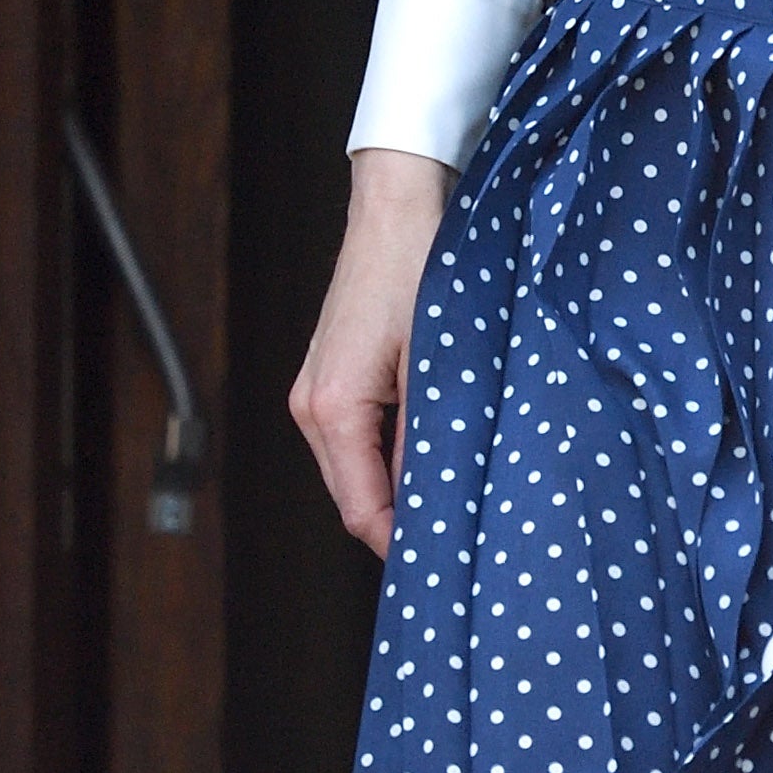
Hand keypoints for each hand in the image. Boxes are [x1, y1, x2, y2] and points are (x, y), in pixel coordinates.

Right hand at [289, 150, 450, 557]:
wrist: (398, 207)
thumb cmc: (421, 270)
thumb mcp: (441, 364)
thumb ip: (432, 440)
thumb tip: (439, 504)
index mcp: (332, 409)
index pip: (362, 510)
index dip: (403, 544)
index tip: (449, 565)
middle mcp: (310, 407)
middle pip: (354, 497)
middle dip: (401, 522)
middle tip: (463, 542)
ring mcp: (314, 392)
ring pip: (355, 470)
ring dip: (398, 489)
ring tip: (456, 500)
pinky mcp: (329, 377)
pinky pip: (357, 440)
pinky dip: (388, 457)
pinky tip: (431, 456)